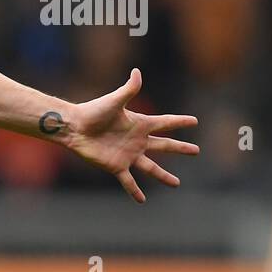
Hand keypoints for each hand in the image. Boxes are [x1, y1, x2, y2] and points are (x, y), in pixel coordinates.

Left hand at [64, 69, 198, 202]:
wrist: (74, 127)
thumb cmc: (92, 111)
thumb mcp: (114, 100)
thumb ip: (129, 89)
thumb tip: (137, 71)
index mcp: (140, 124)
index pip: (165, 123)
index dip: (180, 122)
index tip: (194, 121)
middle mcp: (137, 141)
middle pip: (164, 145)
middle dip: (180, 148)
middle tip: (196, 151)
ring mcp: (128, 155)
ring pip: (151, 168)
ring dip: (164, 175)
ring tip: (177, 184)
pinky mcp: (116, 166)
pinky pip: (128, 181)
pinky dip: (135, 191)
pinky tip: (142, 200)